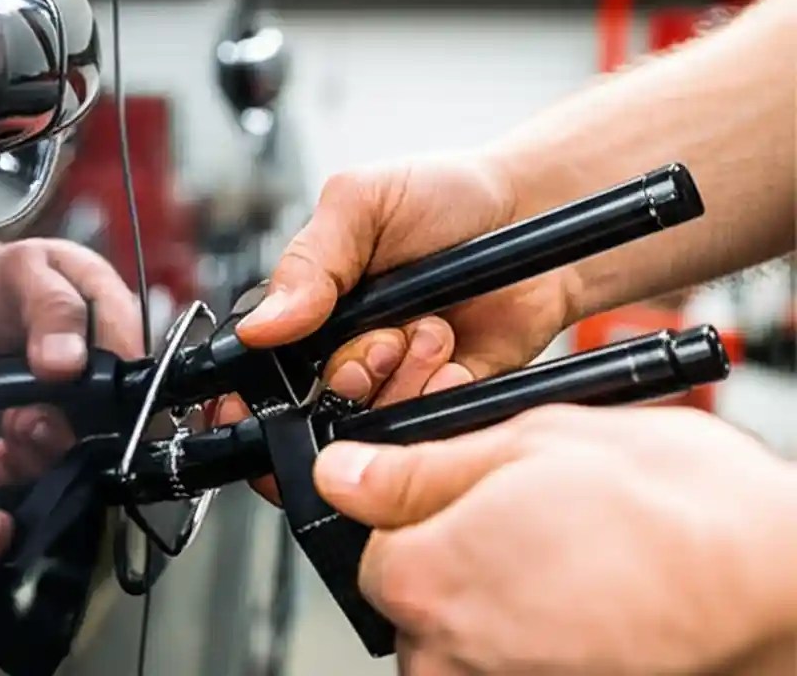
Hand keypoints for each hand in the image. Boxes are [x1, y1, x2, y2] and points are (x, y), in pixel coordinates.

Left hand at [0, 239, 142, 485]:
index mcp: (119, 324)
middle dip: (61, 435)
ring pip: (74, 453)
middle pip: (108, 427)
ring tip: (10, 429)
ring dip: (37, 452)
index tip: (58, 401)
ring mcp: (79, 407)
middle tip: (22, 420)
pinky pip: (43, 464)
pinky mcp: (49, 432)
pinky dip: (16, 468)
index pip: (134, 378)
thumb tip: (69, 362)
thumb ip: (52, 311)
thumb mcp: (29, 272)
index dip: (103, 402)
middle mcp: (108, 374)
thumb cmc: (12, 278)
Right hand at [236, 154, 575, 405]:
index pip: (261, 365)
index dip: (257, 388)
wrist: (537, 212)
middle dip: (349, 374)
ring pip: (369, 424)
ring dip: (401, 382)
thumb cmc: (448, 196)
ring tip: (430, 333)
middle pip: (314, 404)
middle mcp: (345, 348)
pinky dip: (441, 396)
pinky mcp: (444, 401)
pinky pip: (426, 428)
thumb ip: (308, 261)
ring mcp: (393, 379)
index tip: (273, 387)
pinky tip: (456, 359)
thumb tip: (262, 326)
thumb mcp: (360, 202)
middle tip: (382, 338)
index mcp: (308, 305)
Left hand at [312, 405, 796, 674]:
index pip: (376, 557)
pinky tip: (593, 615)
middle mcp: (449, 659)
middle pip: (418, 611)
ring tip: (577, 575)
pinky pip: (516, 673)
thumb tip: (344, 477)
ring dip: (505, 616)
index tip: (470, 507)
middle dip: (462, 571)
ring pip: (469, 651)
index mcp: (425, 580)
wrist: (780, 584)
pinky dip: (543, 650)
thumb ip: (417, 471)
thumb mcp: (529, 444)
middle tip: (538, 536)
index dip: (422, 522)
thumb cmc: (678, 513)